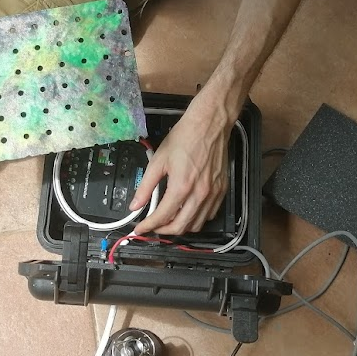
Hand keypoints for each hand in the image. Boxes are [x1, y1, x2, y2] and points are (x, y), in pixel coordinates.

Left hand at [129, 98, 231, 235]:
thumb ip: (145, 186)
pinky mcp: (221, 190)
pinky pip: (209, 215)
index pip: (162, 216)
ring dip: (180, 227)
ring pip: (196, 224)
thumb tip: (135, 204)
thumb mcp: (158, 160)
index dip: (148, 226)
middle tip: (153, 226)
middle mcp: (199, 194)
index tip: (140, 229)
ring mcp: (213, 194)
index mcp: (181, 186)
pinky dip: (197, 219)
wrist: (209, 124)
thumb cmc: (185, 138)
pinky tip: (188, 211)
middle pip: (180, 227)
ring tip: (169, 221)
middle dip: (163, 231)